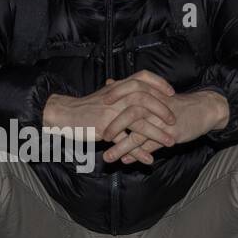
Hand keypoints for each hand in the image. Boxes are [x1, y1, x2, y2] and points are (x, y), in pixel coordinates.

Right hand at [43, 71, 177, 164]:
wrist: (64, 115)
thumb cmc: (85, 107)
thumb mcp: (104, 96)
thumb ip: (118, 92)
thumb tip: (128, 88)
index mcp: (117, 87)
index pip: (142, 77)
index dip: (158, 83)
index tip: (171, 93)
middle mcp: (116, 97)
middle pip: (145, 99)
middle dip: (162, 110)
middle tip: (174, 121)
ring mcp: (110, 113)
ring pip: (138, 122)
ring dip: (156, 133)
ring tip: (169, 142)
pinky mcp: (104, 129)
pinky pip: (125, 141)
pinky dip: (138, 151)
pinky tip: (148, 160)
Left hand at [102, 89, 229, 164]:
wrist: (203, 110)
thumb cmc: (175, 102)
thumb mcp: (155, 92)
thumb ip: (132, 89)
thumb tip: (110, 82)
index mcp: (151, 93)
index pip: (131, 89)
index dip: (116, 94)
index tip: (101, 101)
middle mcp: (156, 106)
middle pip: (132, 113)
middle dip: (115, 125)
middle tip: (102, 135)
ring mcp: (163, 122)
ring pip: (140, 135)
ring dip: (122, 147)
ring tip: (108, 157)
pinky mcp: (171, 135)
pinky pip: (151, 146)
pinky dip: (138, 154)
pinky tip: (126, 160)